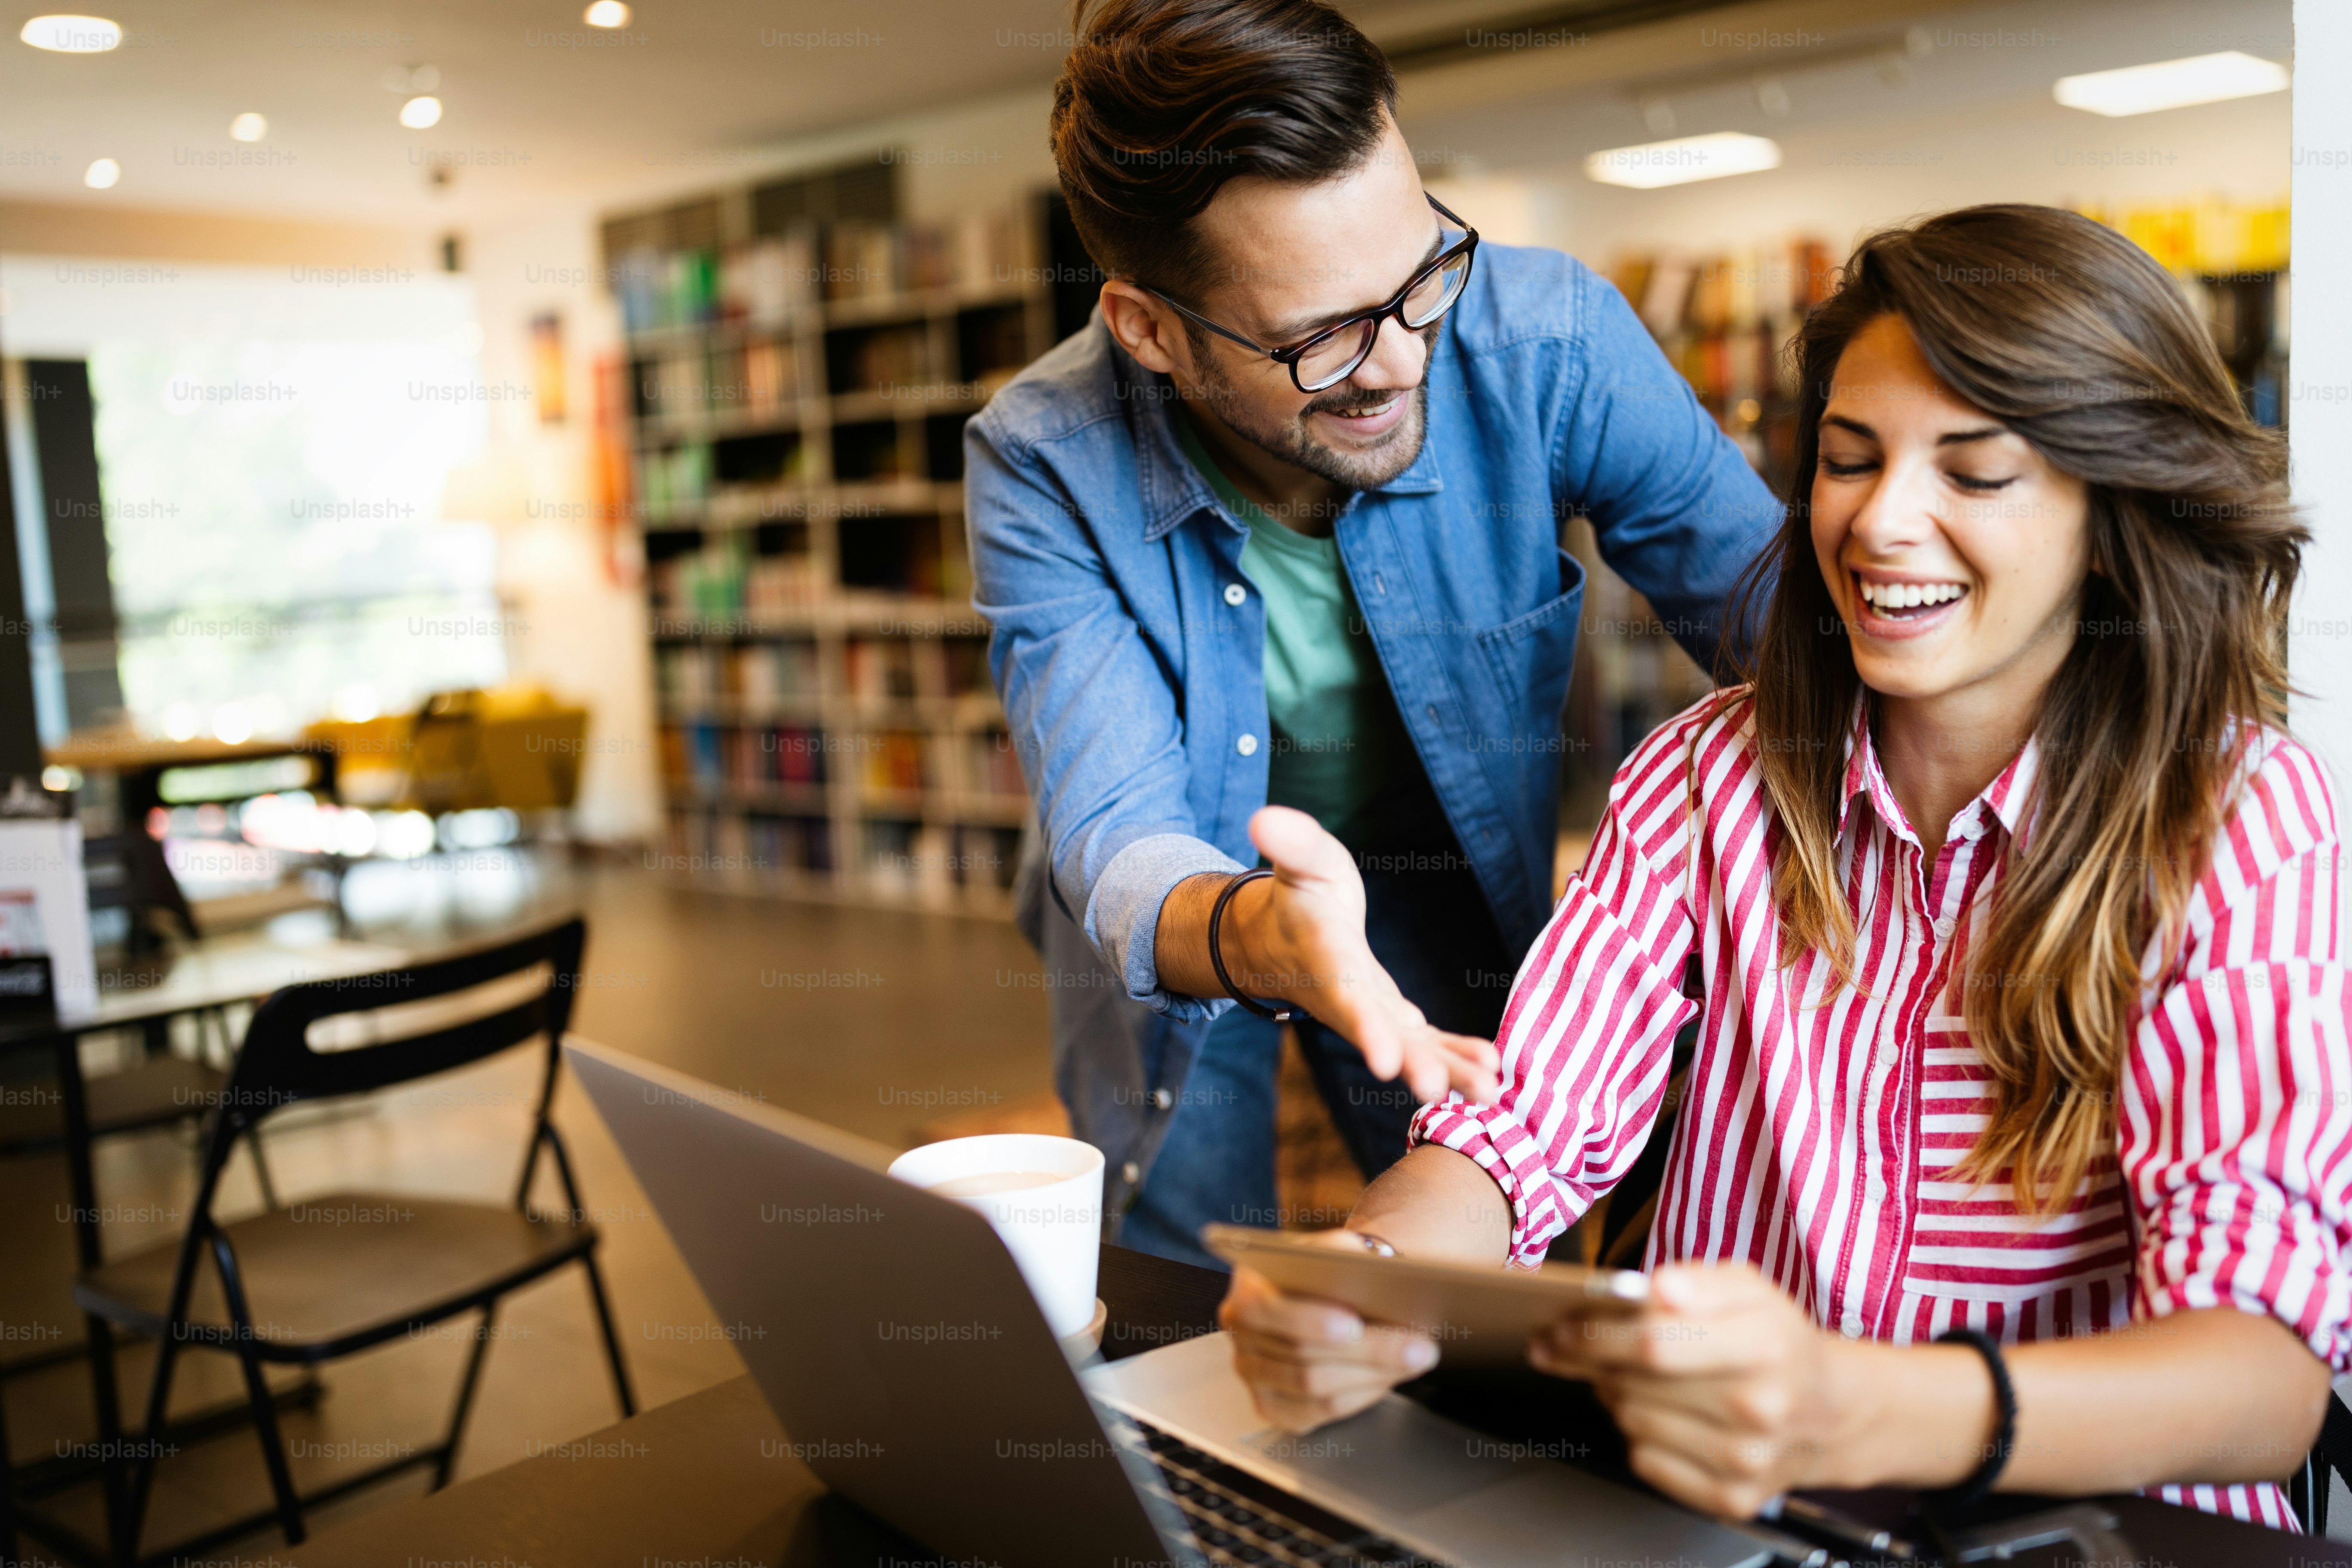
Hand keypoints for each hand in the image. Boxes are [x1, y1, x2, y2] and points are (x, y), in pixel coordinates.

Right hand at [1219, 1235, 1442, 1432]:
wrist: (1336, 1296)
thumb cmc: (1336, 1272)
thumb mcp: (1336, 1250)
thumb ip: (1340, 1253)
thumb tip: (1363, 1269)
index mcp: (1246, 1289)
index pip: (1265, 1310)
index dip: (1307, 1319)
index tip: (1354, 1324)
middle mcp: (1241, 1335)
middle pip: (1301, 1355)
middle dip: (1367, 1351)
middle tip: (1420, 1346)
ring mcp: (1253, 1375)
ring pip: (1314, 1387)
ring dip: (1373, 1374)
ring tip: (1417, 1358)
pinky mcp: (1273, 1407)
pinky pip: (1319, 1412)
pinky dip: (1361, 1395)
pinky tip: (1389, 1377)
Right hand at [1231, 806, 1499, 1103]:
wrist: (1283, 939)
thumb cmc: (1299, 894)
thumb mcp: (1301, 863)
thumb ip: (1292, 845)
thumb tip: (1264, 819)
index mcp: (1328, 960)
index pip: (1347, 997)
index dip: (1366, 1029)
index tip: (1387, 1062)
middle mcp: (1349, 998)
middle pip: (1382, 1035)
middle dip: (1411, 1062)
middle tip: (1435, 1090)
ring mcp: (1372, 1013)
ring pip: (1412, 1049)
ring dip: (1447, 1071)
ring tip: (1488, 1093)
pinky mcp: (1392, 1018)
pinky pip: (1427, 1044)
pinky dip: (1456, 1058)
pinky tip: (1491, 1073)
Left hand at [1527, 1262, 1866, 1517]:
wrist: (1828, 1411)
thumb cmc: (1776, 1340)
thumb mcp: (1749, 1288)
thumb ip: (1697, 1280)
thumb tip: (1657, 1287)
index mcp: (1764, 1346)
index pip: (1653, 1342)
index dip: (1594, 1334)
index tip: (1560, 1328)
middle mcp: (1759, 1409)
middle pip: (1635, 1385)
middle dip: (1594, 1362)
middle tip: (1587, 1348)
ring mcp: (1746, 1461)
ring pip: (1633, 1423)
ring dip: (1615, 1395)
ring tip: (1631, 1377)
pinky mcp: (1733, 1498)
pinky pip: (1647, 1464)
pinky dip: (1639, 1437)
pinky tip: (1659, 1415)